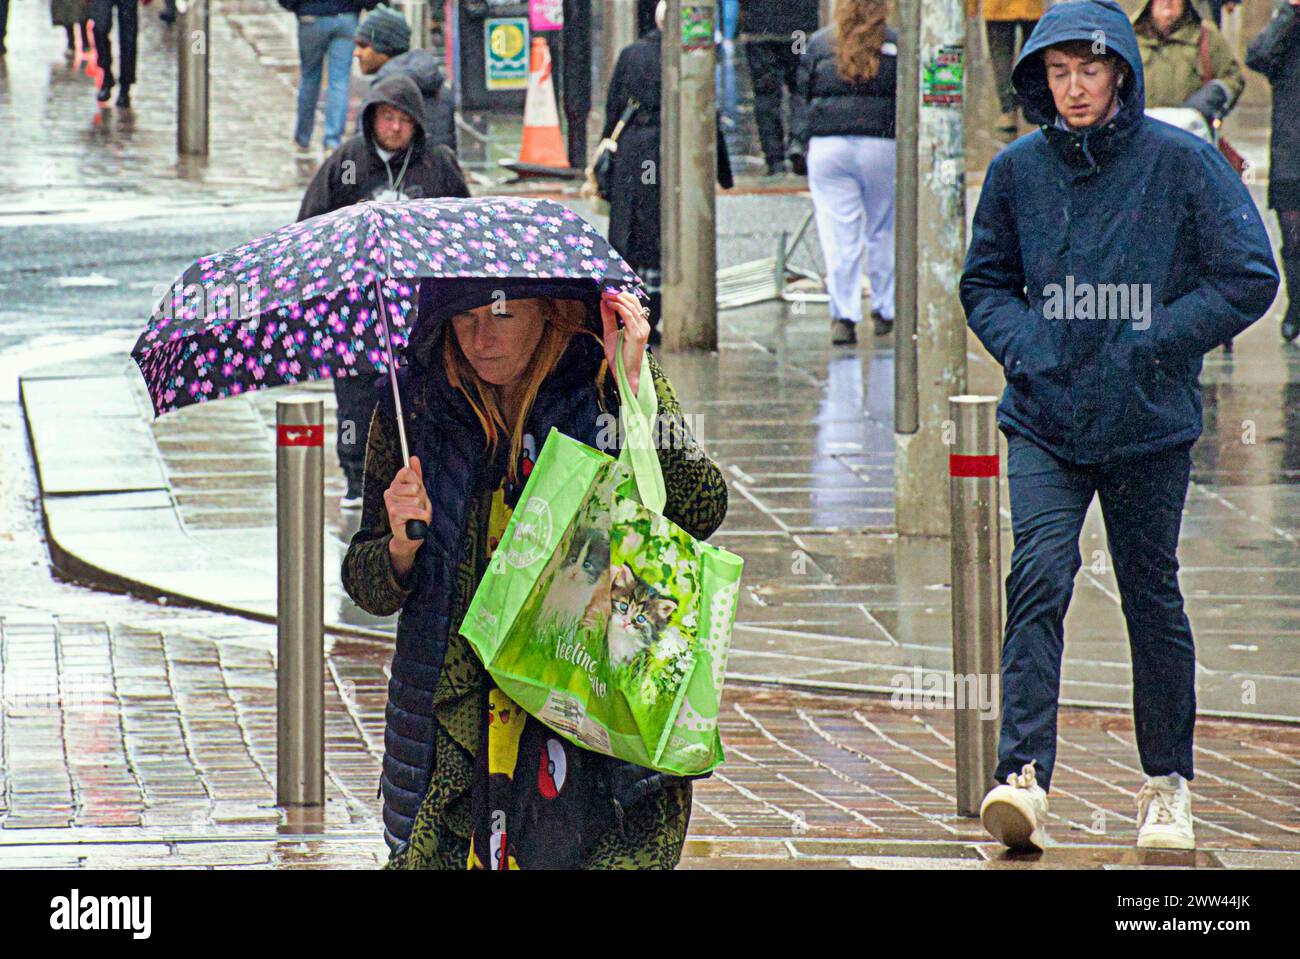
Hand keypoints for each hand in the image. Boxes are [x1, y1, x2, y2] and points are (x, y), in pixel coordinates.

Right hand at [384, 455, 431, 570]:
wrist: (411, 534)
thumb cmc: (415, 512)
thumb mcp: (419, 492)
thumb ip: (416, 474)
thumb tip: (413, 457)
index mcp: (396, 485)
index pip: (407, 472)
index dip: (416, 482)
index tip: (416, 491)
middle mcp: (390, 492)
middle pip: (415, 486)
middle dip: (421, 498)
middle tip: (417, 506)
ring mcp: (390, 502)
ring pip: (416, 499)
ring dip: (421, 509)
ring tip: (416, 514)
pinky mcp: (393, 512)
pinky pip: (415, 510)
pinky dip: (420, 516)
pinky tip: (415, 520)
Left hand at [599, 288, 650, 394]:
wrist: (625, 374)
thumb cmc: (619, 357)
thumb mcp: (611, 333)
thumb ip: (608, 317)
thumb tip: (604, 302)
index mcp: (640, 324)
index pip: (633, 303)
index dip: (621, 294)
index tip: (606, 289)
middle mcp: (643, 324)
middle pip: (633, 301)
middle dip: (618, 293)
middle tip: (604, 288)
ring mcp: (642, 328)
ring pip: (630, 306)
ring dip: (616, 297)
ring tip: (604, 294)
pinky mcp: (637, 333)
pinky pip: (627, 315)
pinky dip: (617, 307)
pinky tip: (608, 303)